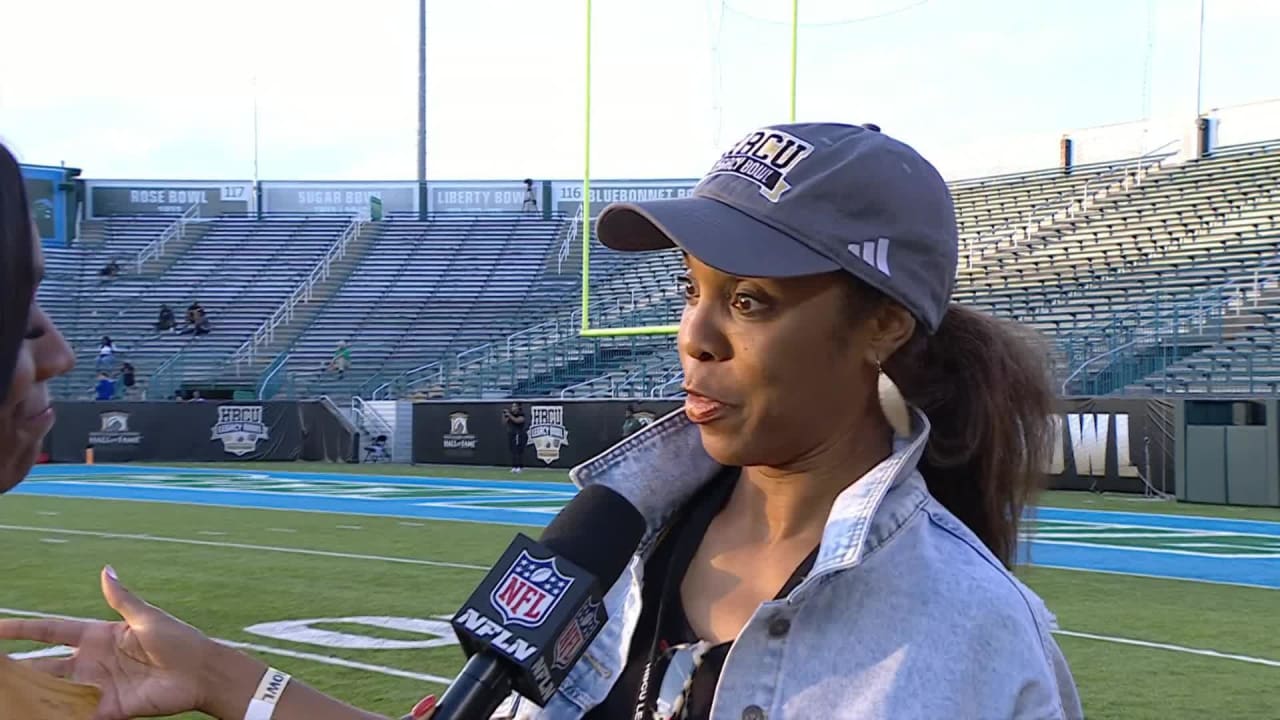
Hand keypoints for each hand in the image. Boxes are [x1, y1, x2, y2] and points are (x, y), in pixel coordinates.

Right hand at [0, 566, 217, 719]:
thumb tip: (105, 570)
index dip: (23, 630)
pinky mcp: (109, 708)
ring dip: (33, 694)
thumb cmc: (178, 640)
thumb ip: (122, 598)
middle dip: (18, 668)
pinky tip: (36, 713)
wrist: (201, 672)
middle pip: (46, 665)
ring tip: (7, 697)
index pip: (51, 631)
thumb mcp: (147, 617)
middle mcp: (92, 661)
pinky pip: (78, 714)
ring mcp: (98, 686)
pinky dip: (59, 714)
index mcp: (98, 635)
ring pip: (56, 691)